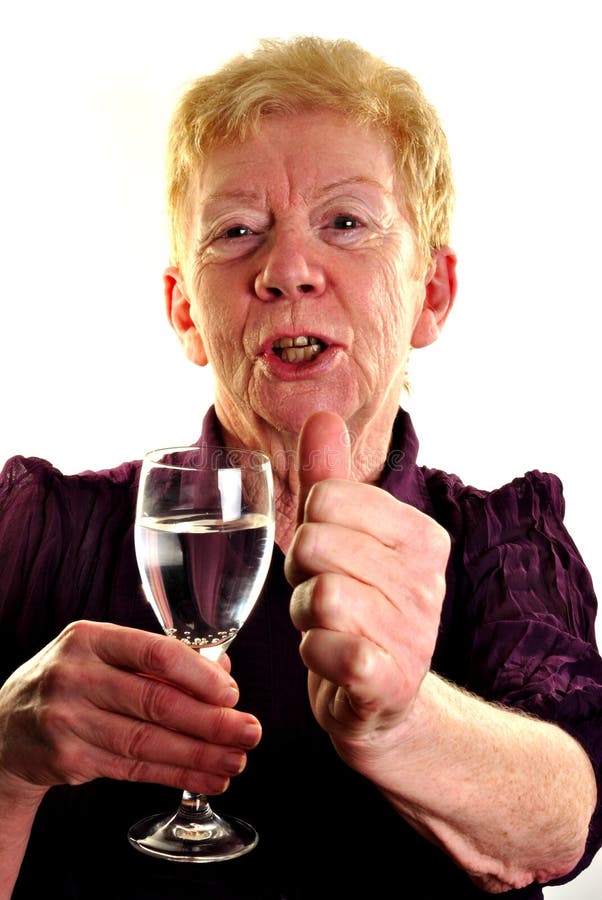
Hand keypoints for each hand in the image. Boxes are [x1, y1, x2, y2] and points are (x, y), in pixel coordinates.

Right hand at [0, 620, 260, 801]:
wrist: (7, 725)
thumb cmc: (73, 681)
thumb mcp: (104, 655)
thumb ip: (160, 660)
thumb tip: (223, 672)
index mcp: (90, 638)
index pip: (155, 653)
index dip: (199, 676)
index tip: (232, 694)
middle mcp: (75, 676)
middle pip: (155, 702)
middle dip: (211, 721)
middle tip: (250, 731)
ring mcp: (67, 720)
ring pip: (147, 741)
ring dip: (200, 754)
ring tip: (237, 759)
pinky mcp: (67, 759)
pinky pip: (133, 768)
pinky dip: (176, 774)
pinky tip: (206, 776)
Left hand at [285, 411, 449, 777]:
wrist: (385, 703)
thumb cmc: (359, 609)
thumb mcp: (346, 540)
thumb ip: (332, 478)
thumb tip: (322, 414)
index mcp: (421, 536)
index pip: (328, 496)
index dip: (309, 527)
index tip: (329, 558)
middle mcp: (427, 581)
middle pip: (315, 542)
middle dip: (300, 573)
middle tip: (321, 596)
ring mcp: (414, 634)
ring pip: (316, 595)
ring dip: (303, 616)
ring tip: (325, 628)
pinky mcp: (389, 682)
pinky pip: (328, 647)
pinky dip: (314, 653)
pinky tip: (331, 659)